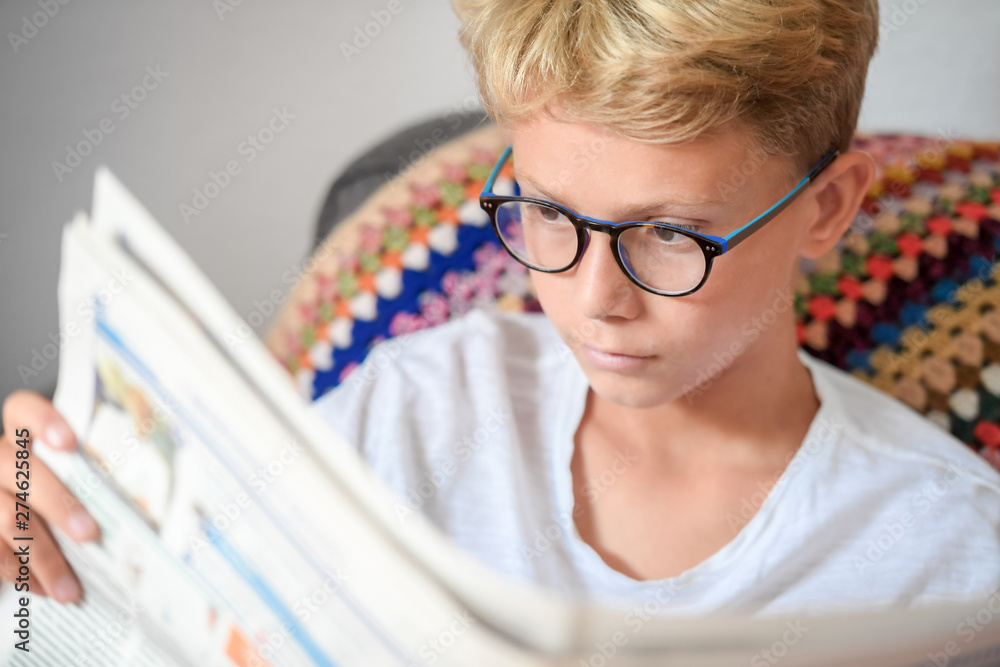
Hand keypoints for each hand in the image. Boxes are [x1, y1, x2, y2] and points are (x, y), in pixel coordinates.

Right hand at [0, 390, 100, 602]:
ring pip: (8, 517)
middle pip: (20, 470)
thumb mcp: (77, 471)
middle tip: (91, 533)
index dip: (43, 421)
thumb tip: (160, 494)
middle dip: (58, 504)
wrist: (16, 515)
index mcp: (23, 433)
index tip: (70, 443)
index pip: (22, 410)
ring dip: (43, 556)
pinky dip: (21, 574)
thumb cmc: (64, 486)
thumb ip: (98, 471)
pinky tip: (46, 589)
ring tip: (71, 589)